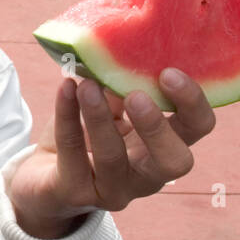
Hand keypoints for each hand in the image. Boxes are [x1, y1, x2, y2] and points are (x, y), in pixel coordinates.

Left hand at [7, 69, 216, 236]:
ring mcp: (113, 190)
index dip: (192, 103)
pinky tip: (65, 88)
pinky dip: (66, 117)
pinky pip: (71, 154)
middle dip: (157, 127)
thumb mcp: (109, 107)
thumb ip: (122, 84)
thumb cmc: (86, 134)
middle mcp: (148, 175)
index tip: (169, 72)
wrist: (42, 175)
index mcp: (165, 146)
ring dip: (100, 117)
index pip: (197, 128)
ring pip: (113, 158)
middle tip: (136, 95)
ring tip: (87, 85)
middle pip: (175, 162)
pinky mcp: (75, 193)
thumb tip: (127, 46)